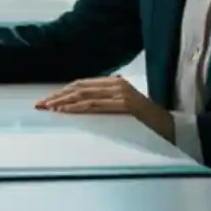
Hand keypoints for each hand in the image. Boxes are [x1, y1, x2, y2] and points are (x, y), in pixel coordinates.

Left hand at [35, 75, 174, 141]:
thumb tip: (77, 105)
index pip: (81, 85)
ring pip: (84, 95)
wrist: (171, 127)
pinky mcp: (124, 104)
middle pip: (78, 88)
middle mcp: (116, 84)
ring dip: (63, 102)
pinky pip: (95, 105)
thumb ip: (104, 102)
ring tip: (47, 108)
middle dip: (57, 96)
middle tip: (39, 104)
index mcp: (114, 83)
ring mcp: (121, 93)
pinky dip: (77, 108)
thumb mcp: (121, 107)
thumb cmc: (145, 121)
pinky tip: (64, 111)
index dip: (61, 92)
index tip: (46, 100)